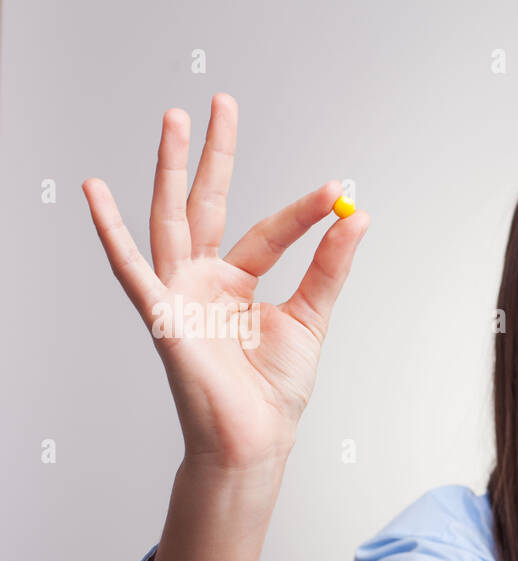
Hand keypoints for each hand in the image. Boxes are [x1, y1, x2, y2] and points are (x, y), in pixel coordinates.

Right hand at [82, 93, 369, 469]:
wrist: (256, 439)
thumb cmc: (275, 390)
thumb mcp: (312, 317)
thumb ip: (330, 266)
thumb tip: (359, 216)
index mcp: (238, 282)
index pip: (270, 230)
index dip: (304, 211)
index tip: (337, 189)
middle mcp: (204, 280)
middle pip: (207, 203)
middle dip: (214, 154)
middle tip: (222, 101)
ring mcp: (179, 293)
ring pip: (171, 218)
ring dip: (171, 168)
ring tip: (175, 119)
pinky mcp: (162, 314)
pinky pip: (131, 269)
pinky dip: (110, 232)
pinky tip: (96, 192)